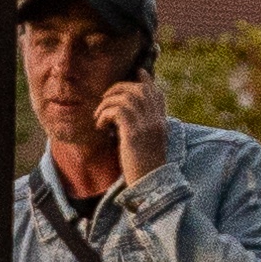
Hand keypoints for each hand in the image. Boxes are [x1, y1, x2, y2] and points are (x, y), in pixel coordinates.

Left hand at [102, 72, 171, 187]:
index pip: (155, 91)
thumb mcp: (145, 141)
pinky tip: (100, 127)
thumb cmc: (143, 166)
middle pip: (138, 88)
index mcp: (161, 120)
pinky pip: (116, 110)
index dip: (143, 80)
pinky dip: (103, 115)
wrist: (149, 185)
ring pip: (125, 96)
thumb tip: (122, 113)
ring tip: (99, 118)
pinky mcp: (133, 133)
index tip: (132, 76)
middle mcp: (156, 119)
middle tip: (105, 101)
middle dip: (118, 89)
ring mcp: (146, 125)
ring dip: (107, 104)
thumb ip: (140, 124)